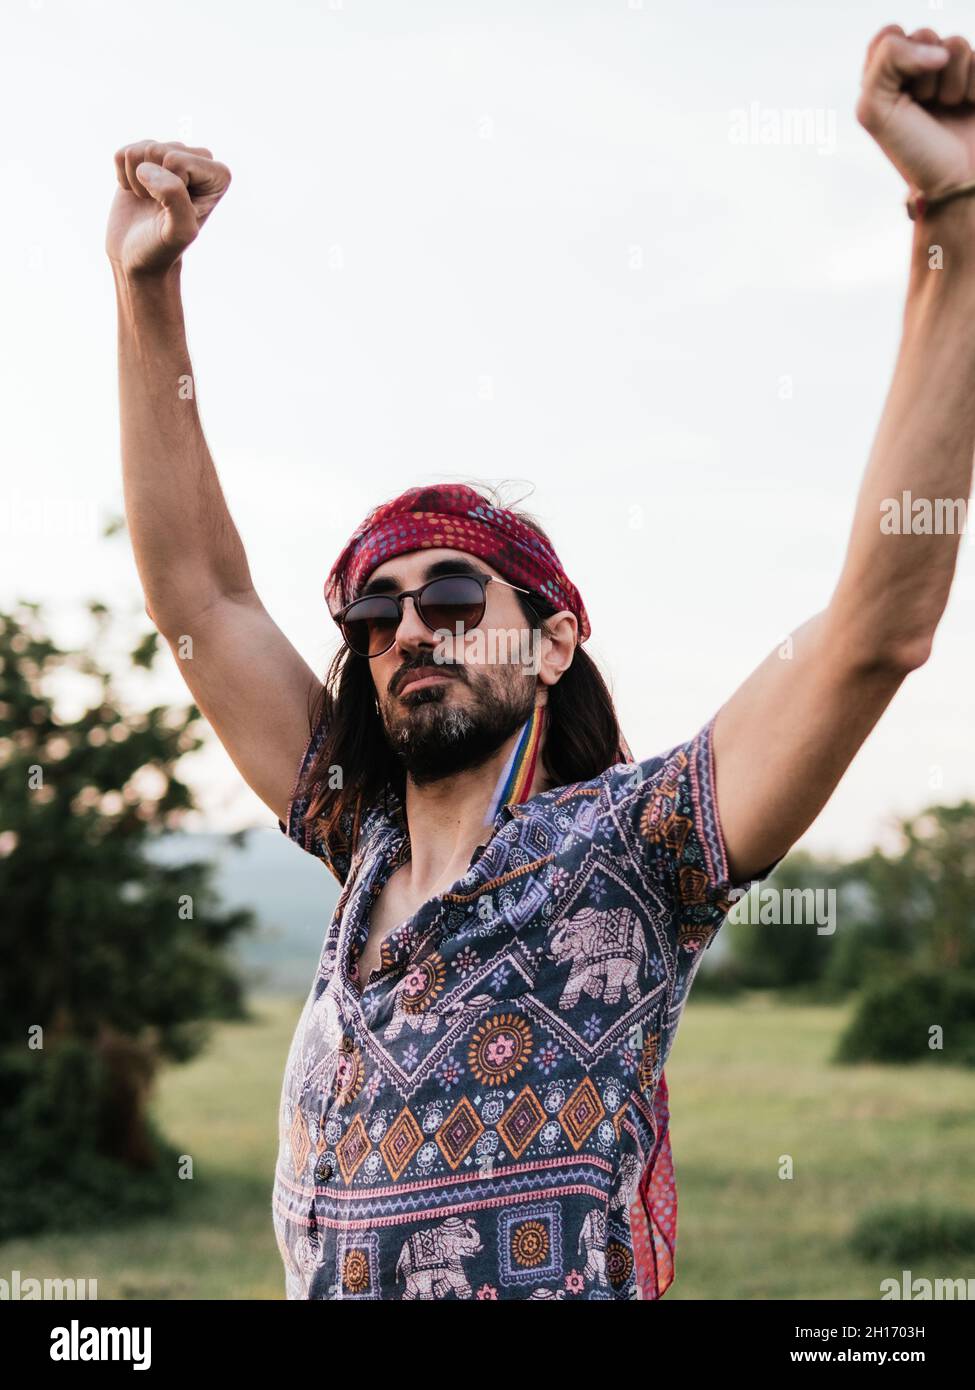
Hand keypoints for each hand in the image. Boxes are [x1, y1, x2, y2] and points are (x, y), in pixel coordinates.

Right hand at [106, 139, 231, 277]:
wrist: (138, 258)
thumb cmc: (163, 249)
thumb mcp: (178, 231)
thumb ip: (174, 198)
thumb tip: (147, 169)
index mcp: (218, 176)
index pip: (177, 160)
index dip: (167, 188)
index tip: (172, 211)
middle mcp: (198, 161)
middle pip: (158, 150)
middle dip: (150, 182)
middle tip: (158, 208)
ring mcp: (170, 158)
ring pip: (140, 149)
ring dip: (136, 181)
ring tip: (148, 202)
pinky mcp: (144, 160)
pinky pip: (123, 153)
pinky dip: (122, 177)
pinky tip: (136, 194)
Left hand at [857, 26, 974, 195]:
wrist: (956, 182)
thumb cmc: (912, 150)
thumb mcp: (874, 108)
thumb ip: (886, 59)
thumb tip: (937, 49)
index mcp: (886, 78)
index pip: (889, 35)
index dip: (896, 58)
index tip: (898, 92)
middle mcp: (917, 72)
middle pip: (924, 34)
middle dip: (924, 73)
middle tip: (923, 106)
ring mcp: (950, 75)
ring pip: (955, 45)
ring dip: (951, 82)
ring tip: (948, 109)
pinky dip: (973, 85)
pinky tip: (969, 107)